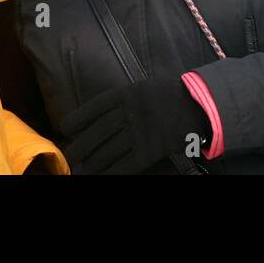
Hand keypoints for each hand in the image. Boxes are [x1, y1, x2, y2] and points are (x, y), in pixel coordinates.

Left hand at [58, 75, 208, 174]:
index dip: (78, 118)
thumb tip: (101, 113)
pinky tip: (101, 175)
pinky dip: (110, 172)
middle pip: (97, 132)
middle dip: (80, 146)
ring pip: (107, 151)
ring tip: (81, 168)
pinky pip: (124, 165)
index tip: (65, 127)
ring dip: (92, 162)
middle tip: (70, 154)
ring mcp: (139, 133)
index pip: (95, 107)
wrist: (198, 106)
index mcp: (127, 94)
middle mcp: (129, 113)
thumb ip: (123, 99)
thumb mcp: (144, 87)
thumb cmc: (170, 94)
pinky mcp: (148, 151)